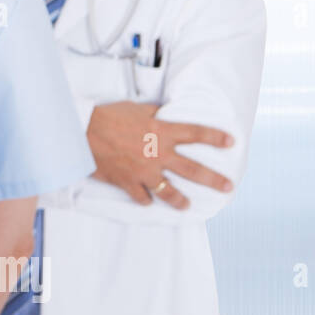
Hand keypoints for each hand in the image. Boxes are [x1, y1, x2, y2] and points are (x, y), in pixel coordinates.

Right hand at [87, 101, 234, 208]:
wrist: (83, 131)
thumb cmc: (108, 116)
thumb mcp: (137, 109)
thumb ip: (155, 115)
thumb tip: (165, 114)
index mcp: (163, 131)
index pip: (197, 134)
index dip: (216, 138)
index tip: (231, 143)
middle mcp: (159, 153)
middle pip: (194, 169)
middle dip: (214, 180)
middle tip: (228, 187)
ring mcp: (144, 171)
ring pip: (170, 191)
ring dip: (181, 200)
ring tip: (188, 205)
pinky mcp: (128, 182)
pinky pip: (142, 197)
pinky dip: (145, 199)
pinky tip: (148, 200)